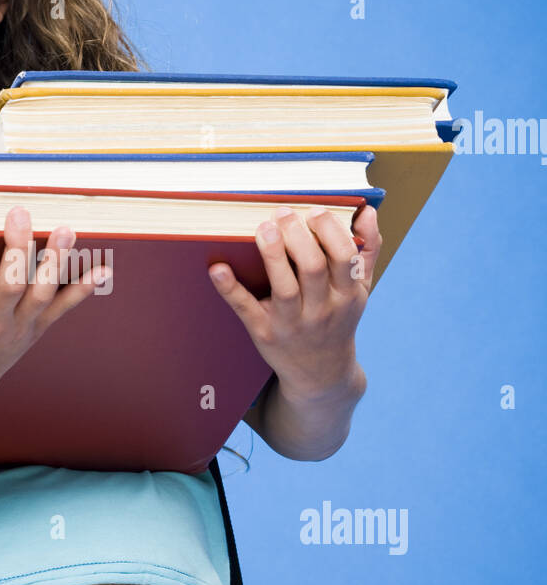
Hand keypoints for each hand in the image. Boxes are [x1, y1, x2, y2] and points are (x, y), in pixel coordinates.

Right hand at [0, 206, 108, 397]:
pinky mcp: (36, 328)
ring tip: (65, 230)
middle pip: (11, 285)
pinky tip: (104, 269)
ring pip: (41, 294)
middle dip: (18, 249)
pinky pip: (63, 308)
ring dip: (56, 262)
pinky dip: (84, 290)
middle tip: (19, 213)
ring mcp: (20, 326)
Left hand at [208, 203, 381, 399]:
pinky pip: (246, 310)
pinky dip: (231, 289)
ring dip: (273, 255)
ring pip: (285, 288)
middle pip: (313, 268)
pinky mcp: (264, 334)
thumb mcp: (360, 289)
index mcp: (348, 294)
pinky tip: (218, 268)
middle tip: (283, 213)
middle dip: (299, 236)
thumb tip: (367, 211)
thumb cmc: (339, 318)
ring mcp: (292, 324)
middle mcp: (322, 310)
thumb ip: (367, 249)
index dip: (330, 231)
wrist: (322, 374)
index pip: (344, 257)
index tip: (314, 210)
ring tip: (264, 228)